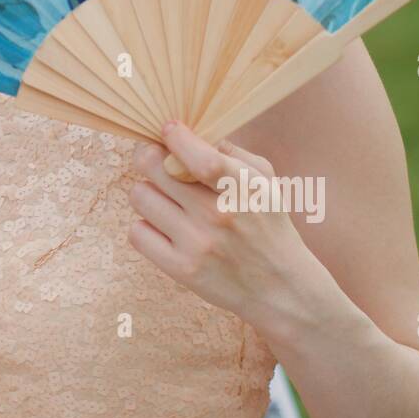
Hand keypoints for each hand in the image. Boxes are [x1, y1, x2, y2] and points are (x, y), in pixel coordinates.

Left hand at [127, 120, 312, 321]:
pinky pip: (137, 232)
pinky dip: (146, 226)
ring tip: (166, 198)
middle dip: (151, 157)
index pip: (202, 159)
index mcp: (244, 189)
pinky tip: (164, 226)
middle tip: (157, 160)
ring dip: (149, 192)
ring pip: (140, 196)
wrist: (281, 289)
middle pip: (154, 167)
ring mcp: (197, 244)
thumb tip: (191, 131)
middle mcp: (218, 216)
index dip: (176, 137)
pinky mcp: (181, 269)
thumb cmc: (269, 225)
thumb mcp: (265, 182)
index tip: (169, 128)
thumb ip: (232, 153)